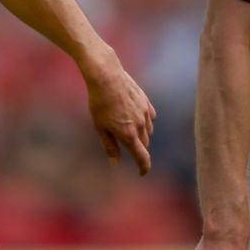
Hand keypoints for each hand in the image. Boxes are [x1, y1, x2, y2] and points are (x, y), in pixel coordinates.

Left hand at [79, 47, 154, 175]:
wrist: (107, 77)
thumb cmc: (99, 103)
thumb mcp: (100, 128)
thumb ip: (110, 146)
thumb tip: (115, 163)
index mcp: (129, 135)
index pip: (142, 157)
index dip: (143, 168)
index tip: (142, 173)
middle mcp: (141, 125)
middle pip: (145, 144)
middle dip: (138, 148)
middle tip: (127, 146)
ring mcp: (145, 113)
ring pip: (148, 130)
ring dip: (142, 134)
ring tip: (128, 129)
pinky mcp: (146, 101)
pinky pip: (150, 117)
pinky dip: (145, 121)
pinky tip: (136, 116)